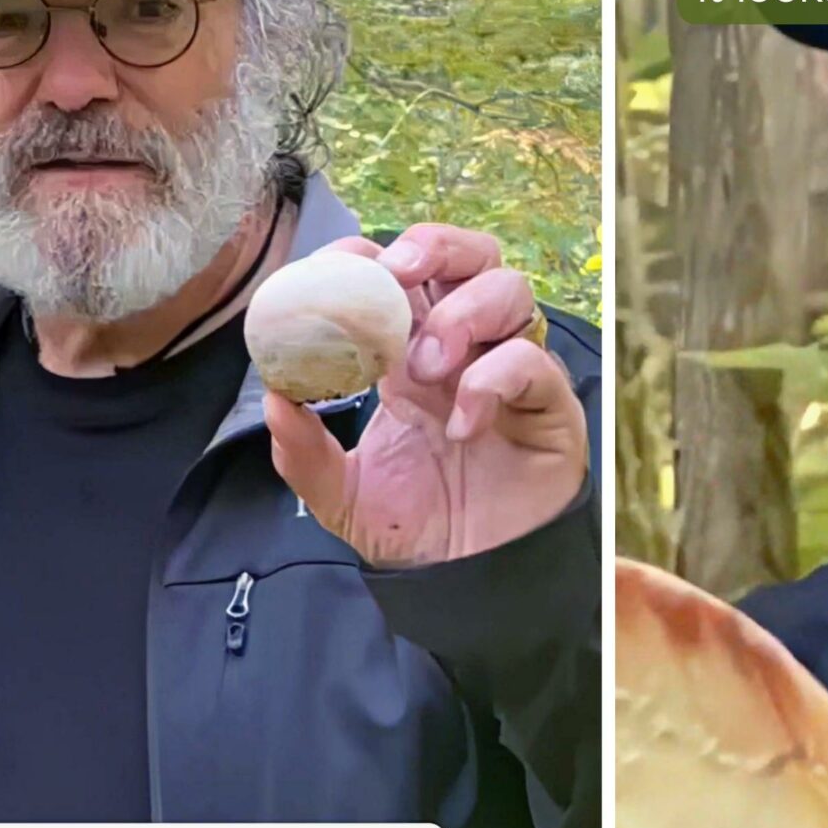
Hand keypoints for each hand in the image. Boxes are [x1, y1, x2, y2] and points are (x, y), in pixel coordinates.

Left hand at [264, 224, 587, 567]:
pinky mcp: (550, 406)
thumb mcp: (339, 493)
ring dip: (463, 313)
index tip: (338, 266)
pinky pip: (531, 363)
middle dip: (435, 247)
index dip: (373, 255)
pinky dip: (493, 379)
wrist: (470, 581)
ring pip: (511, 290)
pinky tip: (463, 424)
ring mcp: (513, 372)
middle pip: (470, 255)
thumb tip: (277, 399)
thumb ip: (305, 452)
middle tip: (397, 276)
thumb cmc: (415, 527)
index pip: (401, 272)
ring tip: (427, 368)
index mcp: (410, 352)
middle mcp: (466, 348)